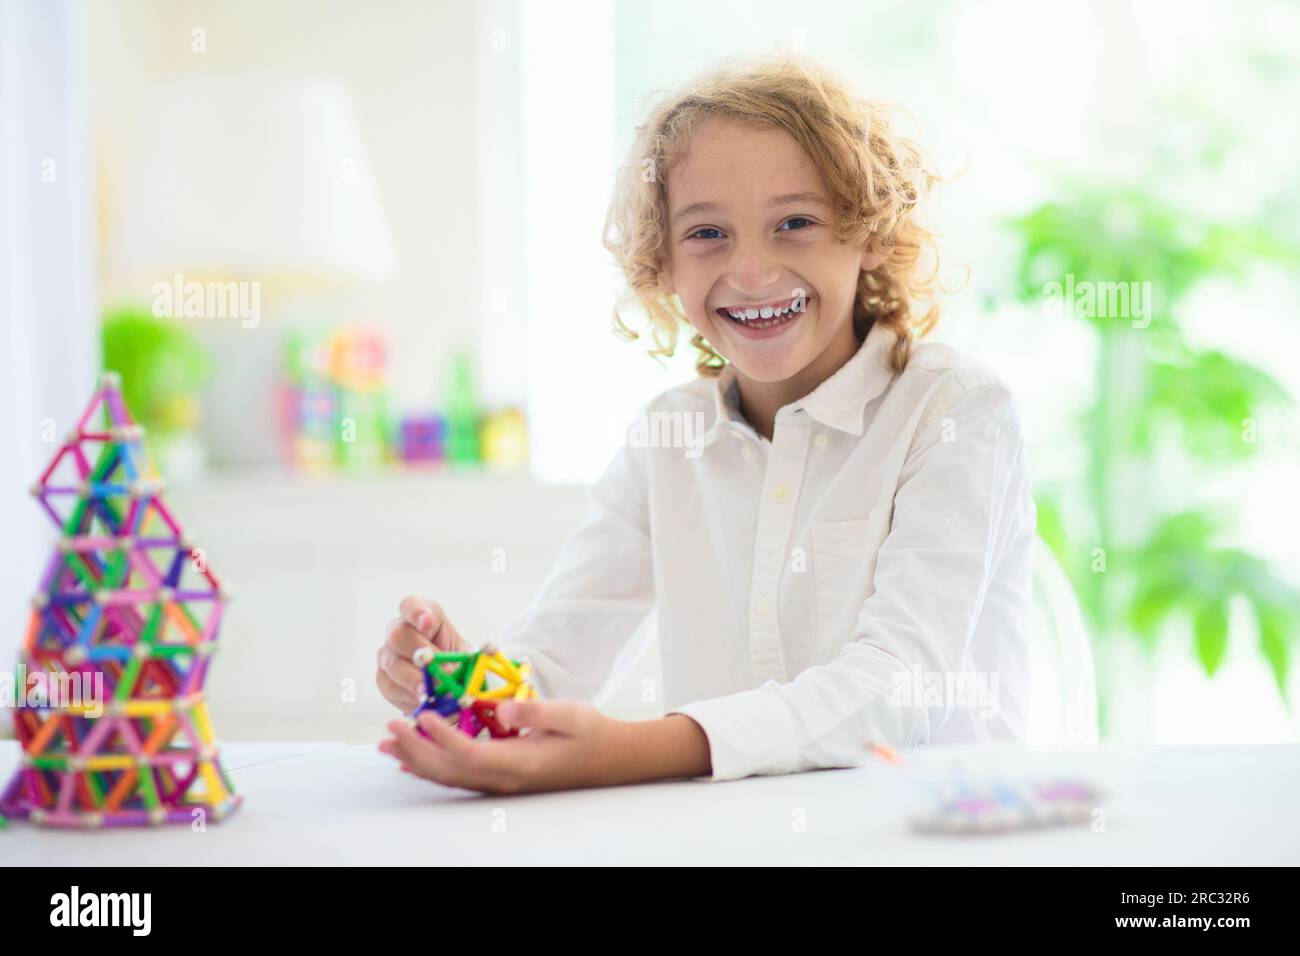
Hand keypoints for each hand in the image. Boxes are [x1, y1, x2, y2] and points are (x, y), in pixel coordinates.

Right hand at [375, 597, 471, 713]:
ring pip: (393, 663)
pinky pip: (391, 686)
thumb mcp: (466, 655)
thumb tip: (459, 671)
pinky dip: (408, 695)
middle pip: (398, 634)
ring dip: (415, 679)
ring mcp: (388, 655)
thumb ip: (463, 659)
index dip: (417, 613)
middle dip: (419, 653)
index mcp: (424, 617)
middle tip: (435, 668)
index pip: (411, 606)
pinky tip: (423, 700)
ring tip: (432, 691)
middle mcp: (400, 631)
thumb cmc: (456, 662)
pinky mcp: (384, 679)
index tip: (428, 622)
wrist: (447, 685)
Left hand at [377, 698, 629, 794]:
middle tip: (388, 729)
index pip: (469, 754)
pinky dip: (431, 768)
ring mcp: (501, 783)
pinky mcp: (500, 778)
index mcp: (520, 763)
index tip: (421, 716)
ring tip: (386, 746)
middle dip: (415, 750)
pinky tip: (411, 763)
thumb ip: (534, 711)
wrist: (610, 758)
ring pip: (449, 777)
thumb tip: (501, 710)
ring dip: (415, 761)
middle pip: (449, 771)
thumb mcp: (569, 713)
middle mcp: (504, 779)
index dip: (441, 737)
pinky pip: (457, 777)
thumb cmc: (590, 732)